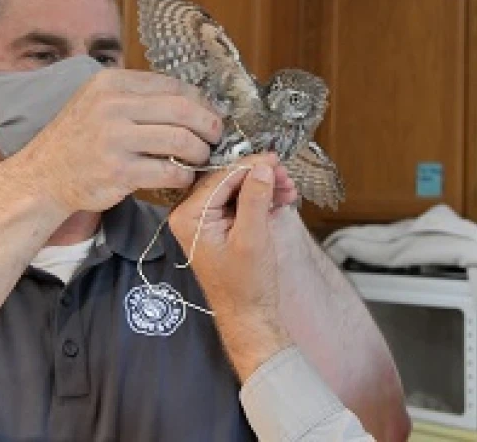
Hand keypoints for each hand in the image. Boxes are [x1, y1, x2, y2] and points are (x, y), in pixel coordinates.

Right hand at [17, 69, 223, 213]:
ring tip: (201, 158)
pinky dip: (184, 175)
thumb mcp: (98, 102)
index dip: (201, 101)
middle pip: (183, 109)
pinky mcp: (119, 171)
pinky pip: (169, 171)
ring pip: (181, 140)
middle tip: (216, 137)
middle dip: (209, 124)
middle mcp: (112, 106)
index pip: (173, 85)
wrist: (43, 175)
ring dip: (200, 151)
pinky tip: (183, 177)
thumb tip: (192, 99)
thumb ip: (137, 96)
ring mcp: (115, 139)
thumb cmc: (78, 139)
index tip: (211, 114)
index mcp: (111, 83)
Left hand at [167, 153, 296, 379]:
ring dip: (263, 187)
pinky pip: (240, 203)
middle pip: (228, 181)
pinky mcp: (219, 227)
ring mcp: (204, 221)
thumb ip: (255, 198)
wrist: (249, 316)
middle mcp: (190, 216)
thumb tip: (262, 166)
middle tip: (285, 174)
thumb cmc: (245, 285)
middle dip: (259, 176)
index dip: (250, 166)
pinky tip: (281, 198)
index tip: (275, 159)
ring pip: (236, 190)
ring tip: (288, 189)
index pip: (219, 178)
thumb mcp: (252, 237)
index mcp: (188, 217)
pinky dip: (261, 199)